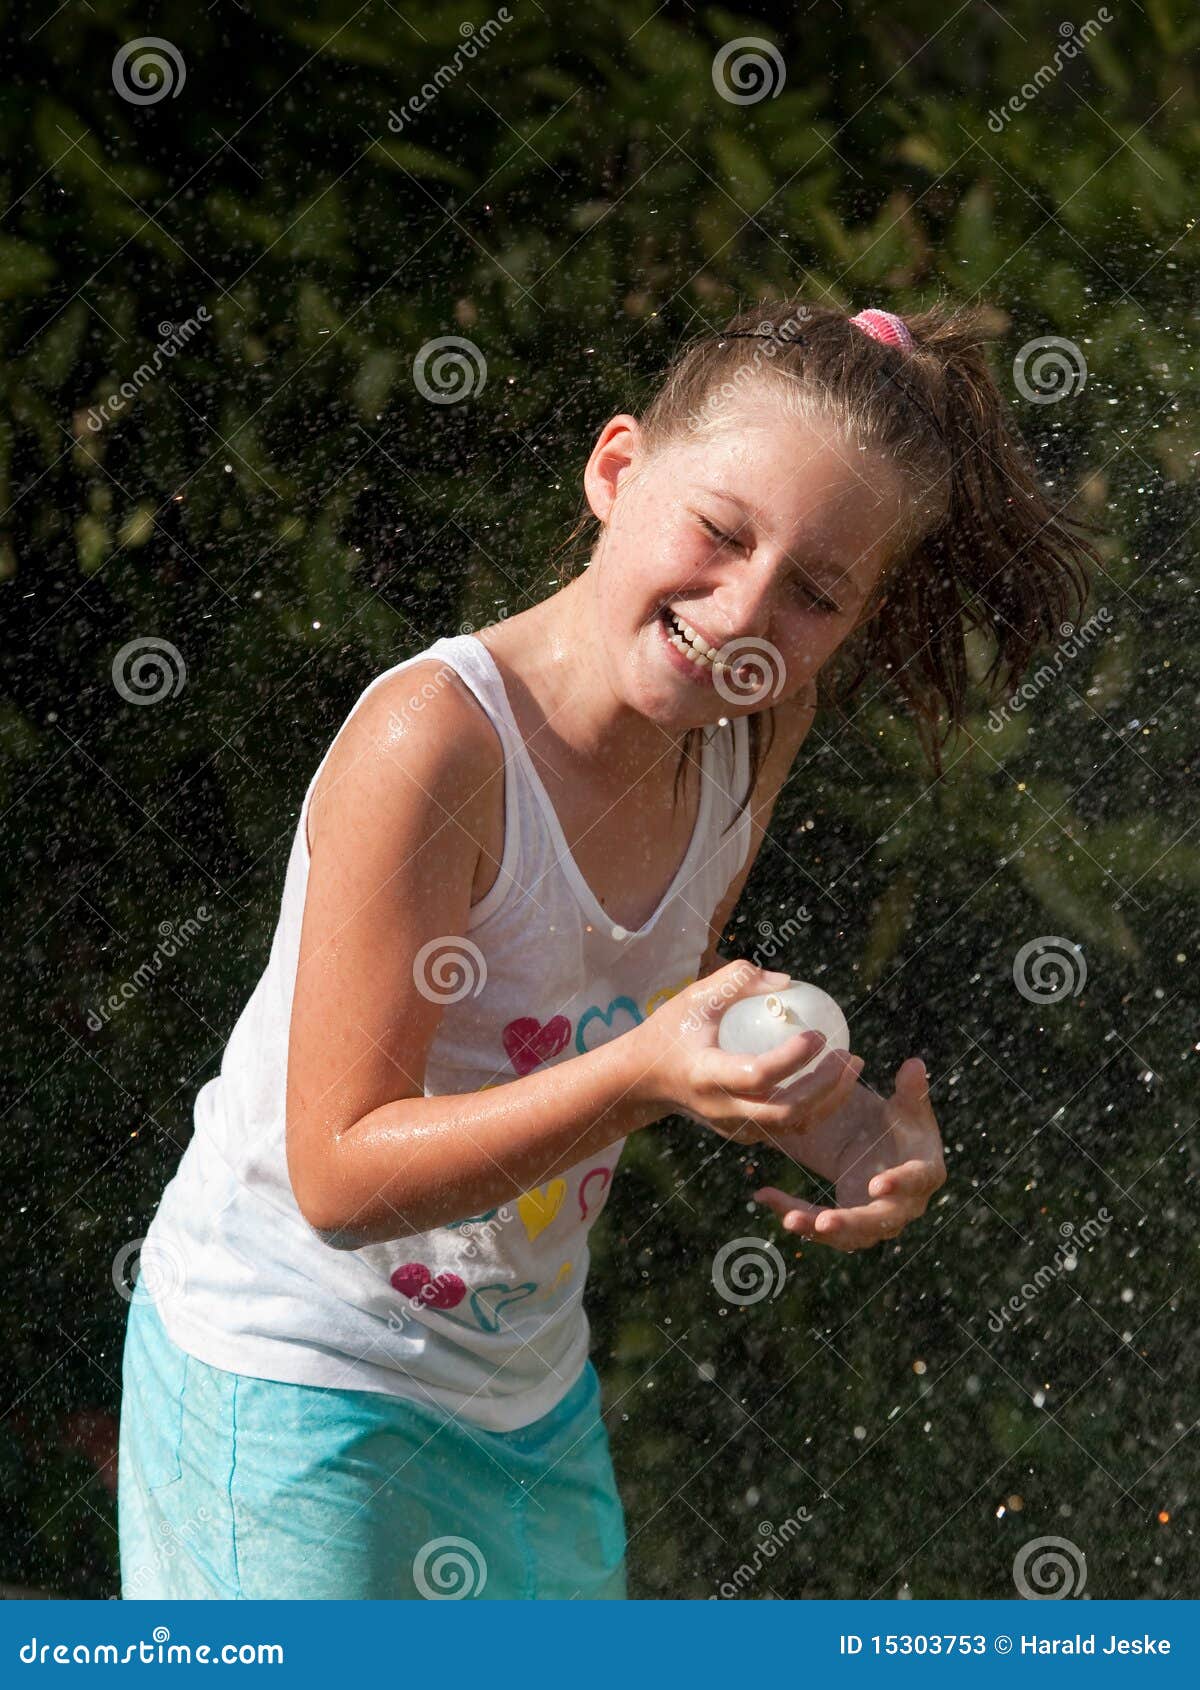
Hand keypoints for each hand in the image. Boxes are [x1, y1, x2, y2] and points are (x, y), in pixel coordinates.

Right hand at [627, 959, 864, 1146]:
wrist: (644, 1079)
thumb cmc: (671, 1030)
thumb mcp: (695, 996)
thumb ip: (736, 979)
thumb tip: (787, 982)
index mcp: (706, 1076)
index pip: (757, 1075)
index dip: (793, 1058)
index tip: (819, 1033)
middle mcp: (722, 1111)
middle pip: (785, 1112)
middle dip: (825, 1087)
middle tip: (848, 1055)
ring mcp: (733, 1129)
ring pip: (792, 1127)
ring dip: (829, 1100)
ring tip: (851, 1066)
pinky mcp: (743, 1135)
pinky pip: (787, 1128)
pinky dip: (815, 1107)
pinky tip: (832, 1079)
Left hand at [753, 1057, 945, 1250]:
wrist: (877, 1142)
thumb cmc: (898, 1124)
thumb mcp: (905, 1105)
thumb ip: (911, 1089)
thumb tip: (915, 1064)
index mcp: (925, 1172)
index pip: (918, 1181)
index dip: (901, 1184)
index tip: (876, 1184)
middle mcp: (905, 1204)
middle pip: (880, 1221)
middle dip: (852, 1223)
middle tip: (824, 1221)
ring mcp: (875, 1219)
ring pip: (848, 1235)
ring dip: (817, 1228)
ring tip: (789, 1218)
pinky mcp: (847, 1225)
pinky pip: (820, 1225)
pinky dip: (794, 1213)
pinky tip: (765, 1196)